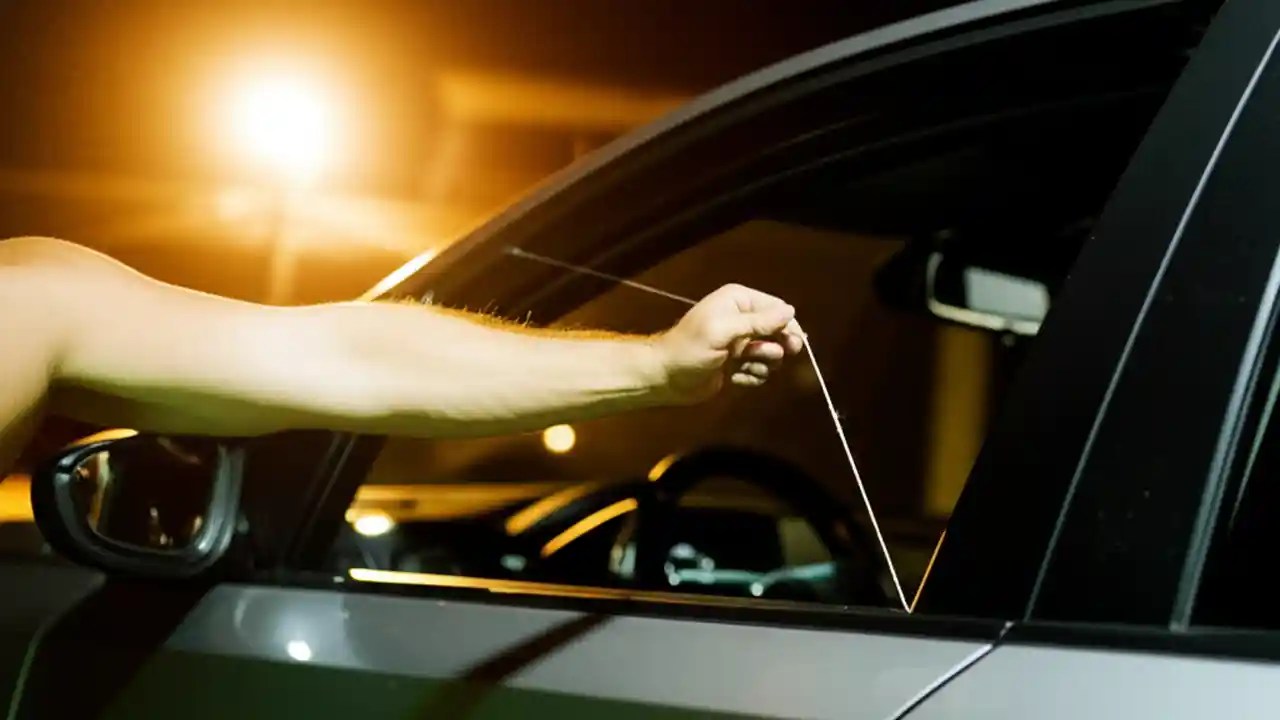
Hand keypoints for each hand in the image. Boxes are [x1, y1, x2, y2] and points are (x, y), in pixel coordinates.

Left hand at [653, 284, 804, 403]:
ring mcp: (741, 343)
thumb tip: (790, 311)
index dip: (787, 325)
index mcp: (738, 301)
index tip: (793, 343)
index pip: (776, 308)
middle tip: (771, 358)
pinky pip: (759, 370)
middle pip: (778, 331)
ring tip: (743, 367)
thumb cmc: (690, 349)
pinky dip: (751, 377)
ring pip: (772, 353)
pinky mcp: (738, 364)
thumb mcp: (723, 331)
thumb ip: (757, 322)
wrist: (666, 377)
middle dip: (777, 347)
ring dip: (763, 364)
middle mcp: (742, 319)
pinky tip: (735, 378)